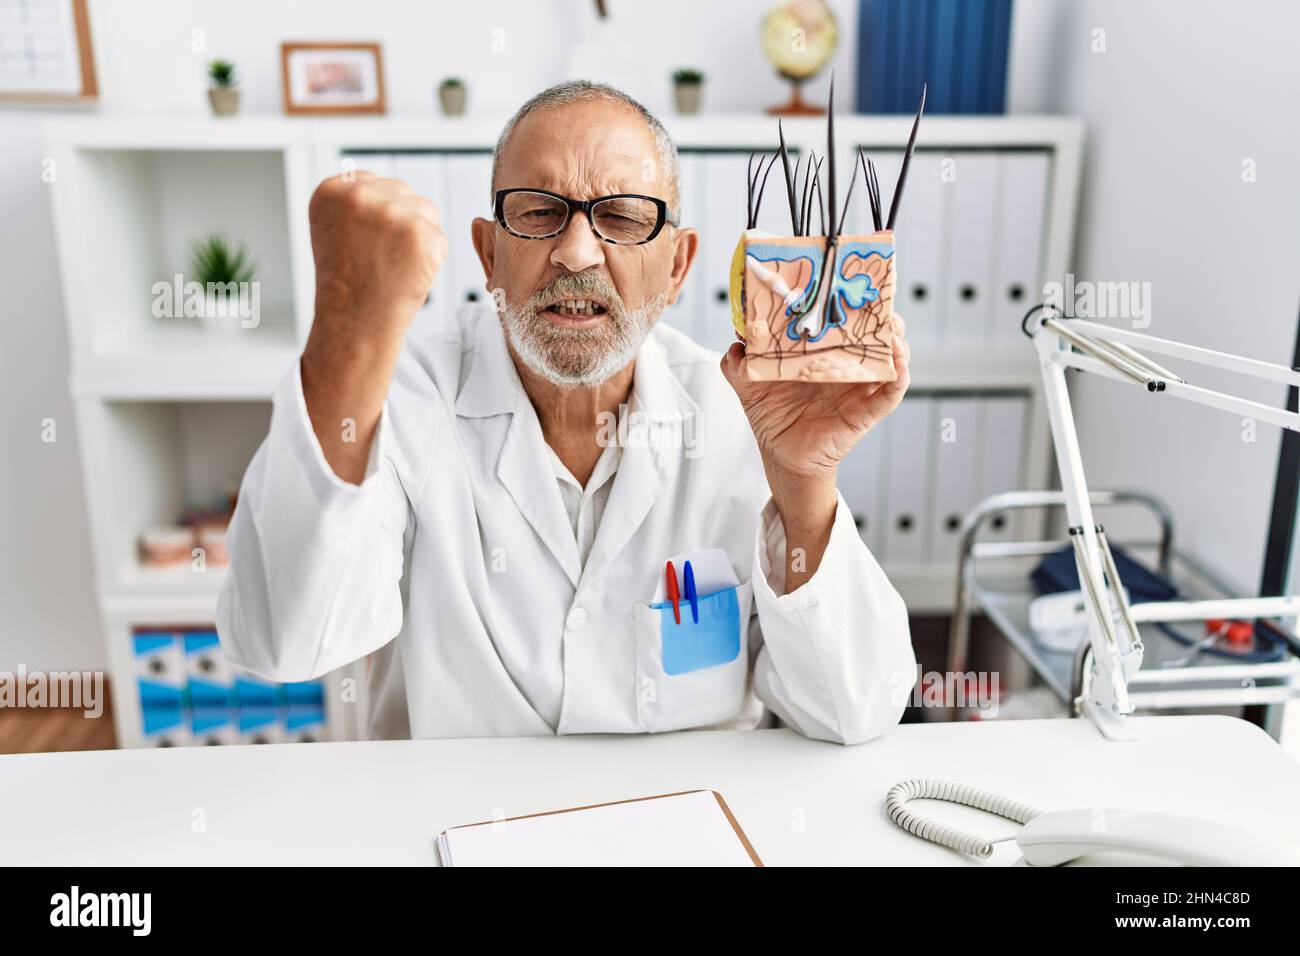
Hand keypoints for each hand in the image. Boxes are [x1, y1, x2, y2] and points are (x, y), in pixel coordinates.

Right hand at [308, 170, 447, 338]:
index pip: (373, 181)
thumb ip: (356, 201)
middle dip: (401, 222)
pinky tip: (409, 274)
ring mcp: (392, 213)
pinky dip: (431, 258)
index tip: (367, 239)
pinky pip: (439, 237)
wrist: (355, 323)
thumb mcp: (334, 229)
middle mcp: (359, 196)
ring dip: (420, 236)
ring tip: (395, 264)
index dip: (378, 214)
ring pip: (426, 210)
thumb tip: (391, 189)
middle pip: (402, 192)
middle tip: (383, 256)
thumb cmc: (346, 283)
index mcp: (332, 191)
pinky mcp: (422, 234)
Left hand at [720, 315, 910, 483]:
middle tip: (879, 299)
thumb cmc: (774, 416)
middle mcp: (845, 366)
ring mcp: (859, 388)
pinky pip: (890, 393)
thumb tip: (735, 347)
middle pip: (873, 334)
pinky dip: (899, 376)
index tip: (850, 281)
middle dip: (881, 315)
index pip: (842, 321)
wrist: (782, 456)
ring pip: (889, 358)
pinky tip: (898, 361)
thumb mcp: (751, 386)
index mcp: (821, 353)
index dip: (850, 301)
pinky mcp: (866, 411)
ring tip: (893, 328)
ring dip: (896, 340)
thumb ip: (737, 365)